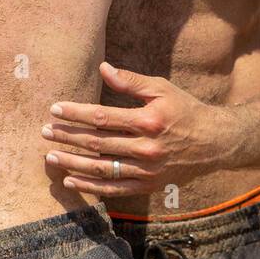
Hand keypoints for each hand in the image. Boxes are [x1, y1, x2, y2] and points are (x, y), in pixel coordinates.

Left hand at [42, 61, 235, 196]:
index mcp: (148, 120)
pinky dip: (91, 187)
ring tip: (50, 156)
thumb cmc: (185, 110)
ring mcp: (147, 170)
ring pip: (102, 169)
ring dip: (73, 163)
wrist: (215, 142)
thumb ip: (131, 81)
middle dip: (67, 136)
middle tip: (44, 132)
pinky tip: (71, 181)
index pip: (102, 117)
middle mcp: (146, 148)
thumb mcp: (162, 89)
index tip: (55, 109)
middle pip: (97, 143)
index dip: (76, 113)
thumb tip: (103, 69)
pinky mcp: (148, 186)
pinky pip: (114, 189)